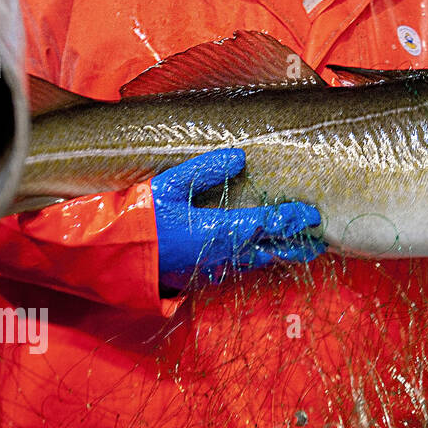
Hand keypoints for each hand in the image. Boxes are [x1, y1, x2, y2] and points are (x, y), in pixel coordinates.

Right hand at [152, 148, 325, 292]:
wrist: (108, 254)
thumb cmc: (140, 217)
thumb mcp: (170, 185)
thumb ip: (206, 170)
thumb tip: (239, 156)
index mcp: (222, 229)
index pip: (270, 224)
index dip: (294, 219)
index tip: (314, 216)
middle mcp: (222, 251)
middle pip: (269, 250)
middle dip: (295, 246)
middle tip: (318, 244)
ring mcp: (210, 264)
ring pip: (253, 261)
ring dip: (276, 255)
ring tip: (294, 251)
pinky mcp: (197, 271)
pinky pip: (233, 267)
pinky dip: (250, 261)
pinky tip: (254, 257)